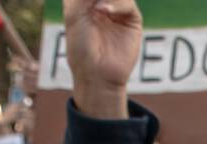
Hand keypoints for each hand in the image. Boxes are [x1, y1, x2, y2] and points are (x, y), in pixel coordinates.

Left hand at [66, 0, 141, 119]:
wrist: (97, 73)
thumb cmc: (81, 47)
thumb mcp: (74, 14)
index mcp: (85, 1)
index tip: (83, 1)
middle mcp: (102, 3)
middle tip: (93, 2)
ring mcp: (118, 10)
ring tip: (97, 7)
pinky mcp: (132, 19)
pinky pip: (128, 3)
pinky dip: (117, 4)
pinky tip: (104, 11)